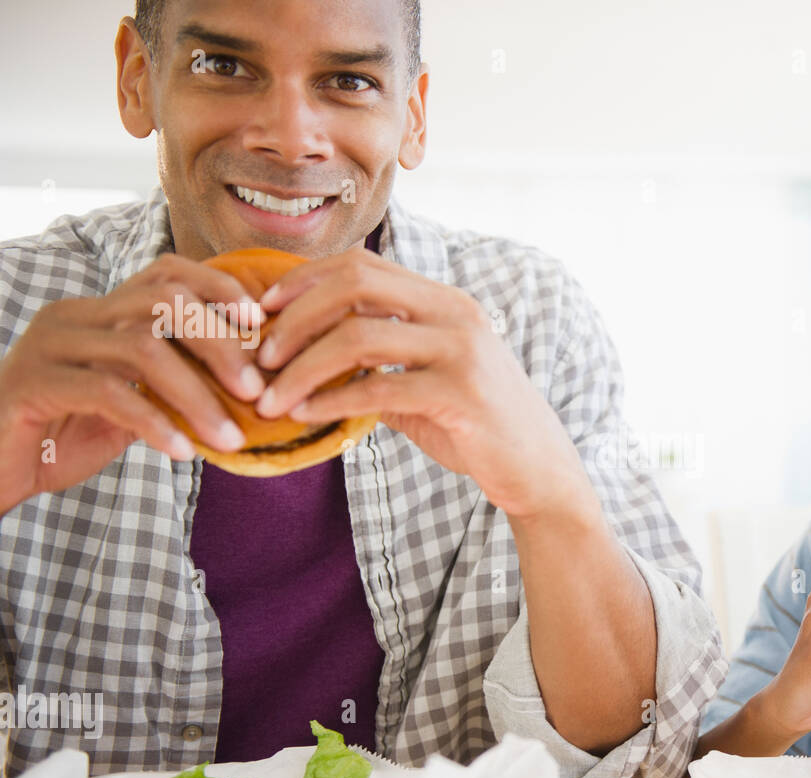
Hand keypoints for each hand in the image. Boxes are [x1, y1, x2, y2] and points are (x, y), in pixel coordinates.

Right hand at [0, 254, 266, 514]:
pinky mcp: (34, 383)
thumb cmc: (63, 436)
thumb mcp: (130, 407)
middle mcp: (74, 316)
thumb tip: (244, 389)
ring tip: (231, 436)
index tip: (258, 322)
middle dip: (220, 346)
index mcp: (99, 312)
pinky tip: (183, 450)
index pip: (166, 274)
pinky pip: (109, 393)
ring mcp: (50, 344)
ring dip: (197, 394)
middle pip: (164, 303)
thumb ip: (171, 388)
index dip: (218, 288)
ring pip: (142, 347)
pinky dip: (155, 422)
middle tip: (255, 392)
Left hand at [252, 248, 589, 519]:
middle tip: (262, 355)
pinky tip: (306, 416)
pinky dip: (332, 402)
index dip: (304, 281)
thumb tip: (310, 363)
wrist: (536, 469)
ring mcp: (460, 350)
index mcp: (444, 300)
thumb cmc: (477, 426)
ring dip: (303, 368)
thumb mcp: (425, 383)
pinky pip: (379, 390)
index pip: (361, 265)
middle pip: (354, 285)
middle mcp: (454, 313)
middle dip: (296, 317)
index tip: (264, 311)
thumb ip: (378, 365)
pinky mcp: (461, 393)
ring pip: (358, 337)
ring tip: (271, 397)